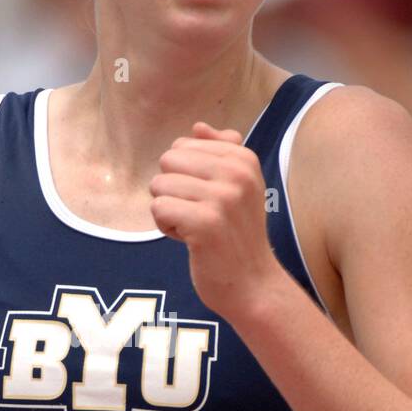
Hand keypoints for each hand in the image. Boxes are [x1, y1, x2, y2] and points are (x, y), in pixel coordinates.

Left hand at [148, 121, 281, 321]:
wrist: (253, 283)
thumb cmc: (238, 234)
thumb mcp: (239, 186)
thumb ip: (221, 152)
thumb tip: (198, 127)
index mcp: (243, 159)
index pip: (183, 146)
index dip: (185, 176)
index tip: (208, 199)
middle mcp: (236, 174)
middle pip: (168, 161)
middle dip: (172, 190)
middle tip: (198, 214)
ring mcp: (222, 198)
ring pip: (159, 186)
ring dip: (169, 211)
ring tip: (195, 228)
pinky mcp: (205, 224)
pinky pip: (158, 209)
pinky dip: (166, 228)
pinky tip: (189, 240)